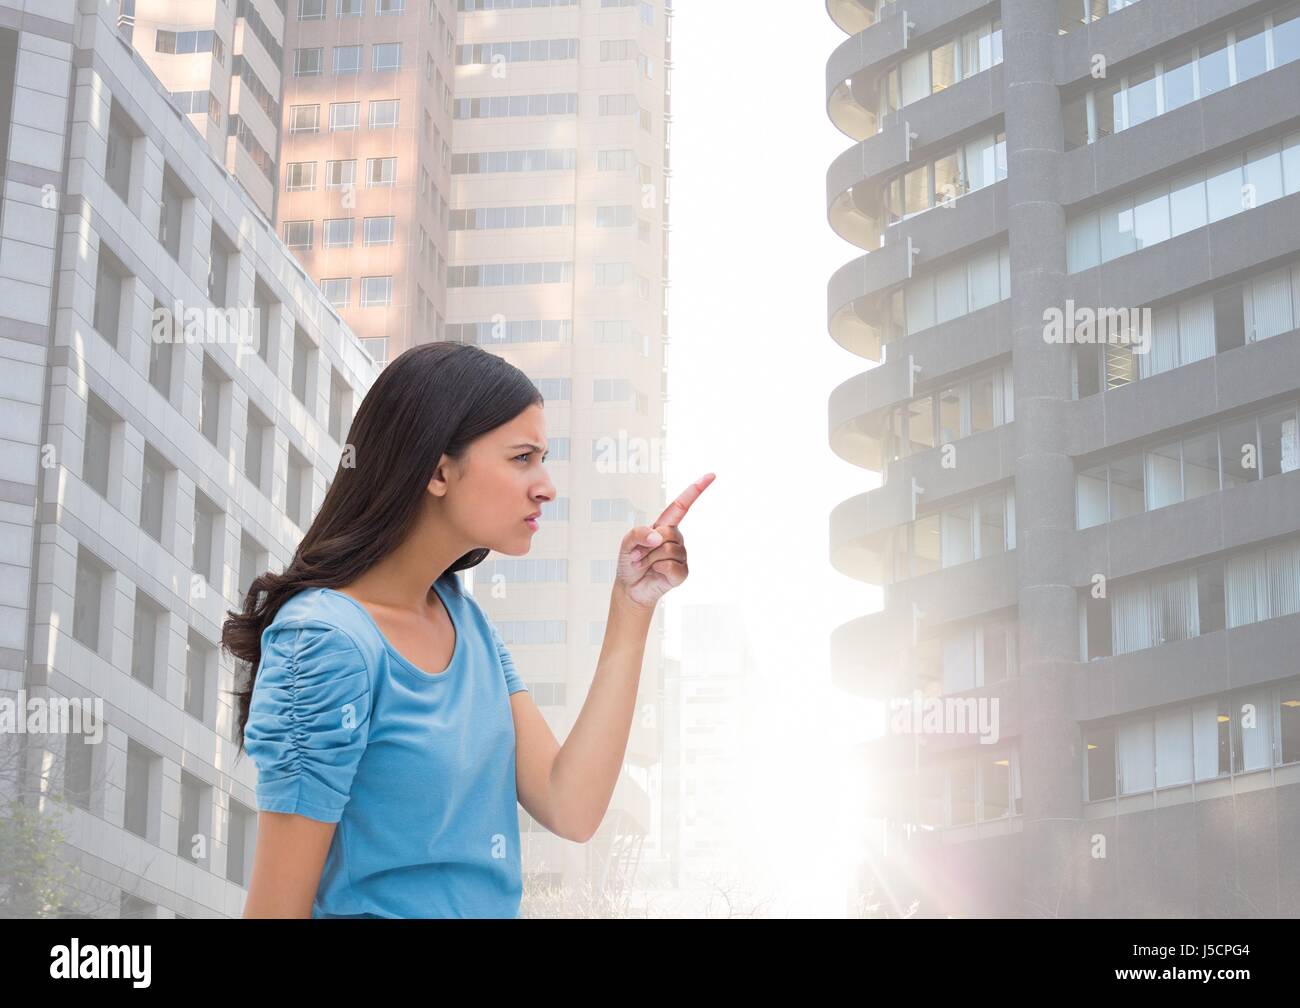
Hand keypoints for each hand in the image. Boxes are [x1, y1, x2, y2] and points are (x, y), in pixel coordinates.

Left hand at [614, 473, 715, 610]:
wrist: (631, 587)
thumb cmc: (630, 562)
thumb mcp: (626, 543)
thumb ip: (638, 533)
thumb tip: (658, 537)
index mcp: (664, 526)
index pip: (681, 505)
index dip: (696, 490)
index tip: (711, 476)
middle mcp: (675, 538)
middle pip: (668, 532)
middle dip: (649, 545)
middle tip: (640, 556)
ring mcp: (681, 555)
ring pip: (668, 550)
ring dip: (650, 559)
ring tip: (647, 565)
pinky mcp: (682, 572)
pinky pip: (671, 566)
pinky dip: (658, 569)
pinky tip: (656, 572)